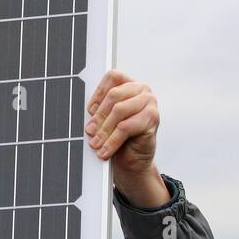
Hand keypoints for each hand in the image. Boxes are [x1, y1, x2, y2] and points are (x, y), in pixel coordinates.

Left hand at [86, 70, 169, 208]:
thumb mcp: (105, 121)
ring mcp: (150, 103)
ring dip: (103, 130)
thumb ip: (98, 111)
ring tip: (95, 144)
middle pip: (114, 95)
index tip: (89, 111)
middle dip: (98, 116)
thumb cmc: (118, 138)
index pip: (112, 77)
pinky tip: (104, 151)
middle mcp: (142, 90)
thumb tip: (85, 110)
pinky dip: (112, 140)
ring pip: (119, 110)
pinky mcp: (153, 119)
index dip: (98, 93)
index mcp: (130, 84)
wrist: (133, 161)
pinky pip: (125, 127)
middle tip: (89, 131)